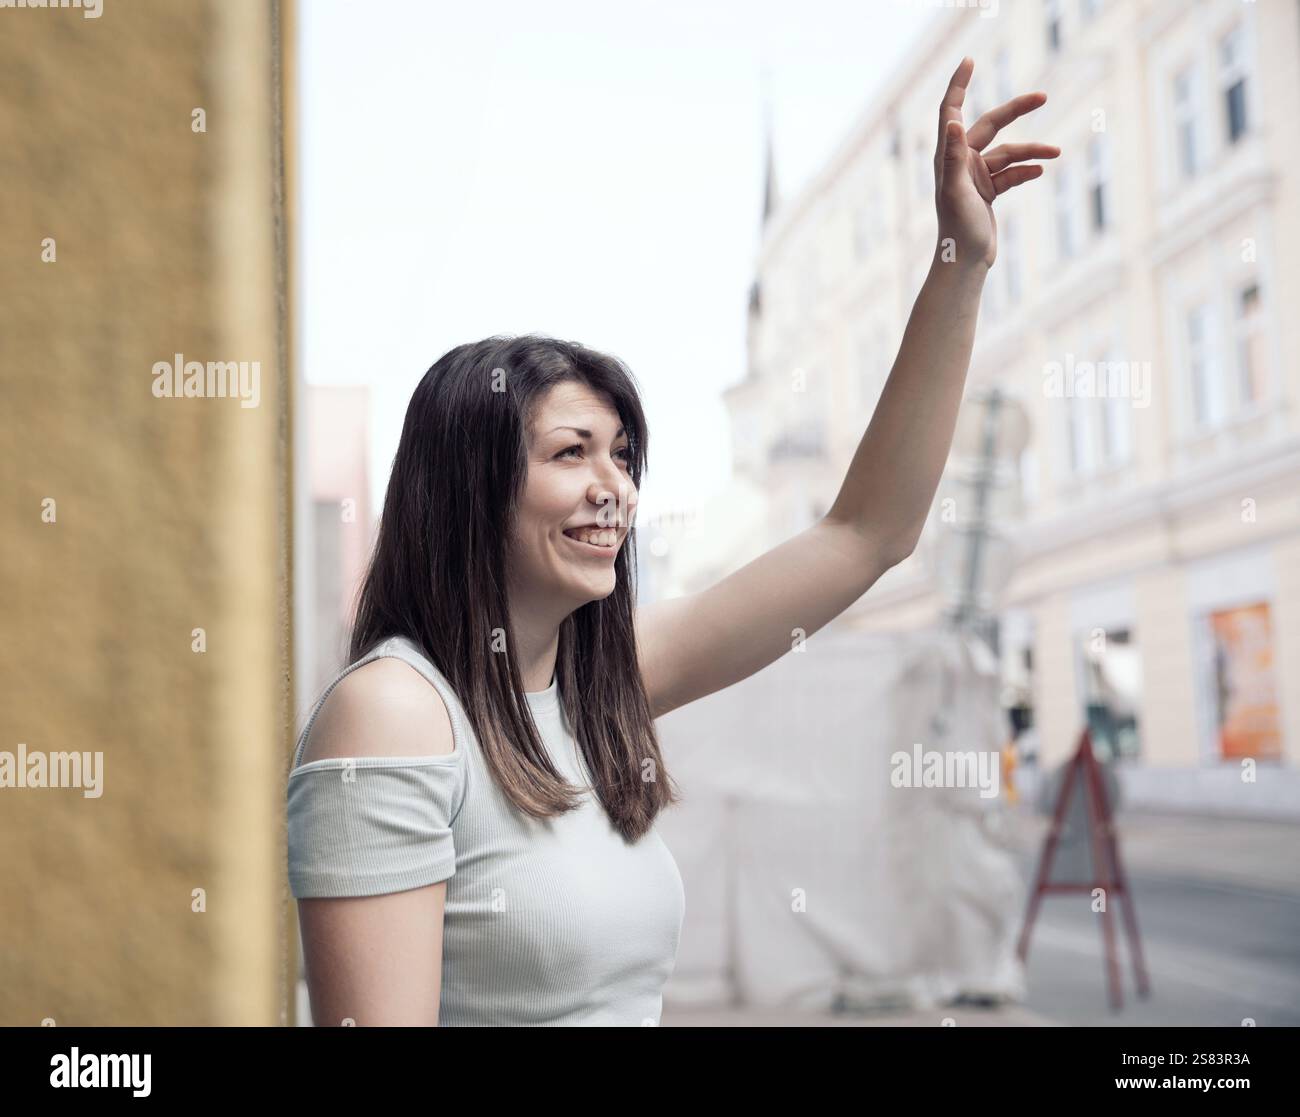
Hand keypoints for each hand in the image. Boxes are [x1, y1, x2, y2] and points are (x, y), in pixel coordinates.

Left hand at [934, 57, 1057, 268]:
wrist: (964, 264)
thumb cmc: (957, 230)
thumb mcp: (955, 192)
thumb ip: (953, 157)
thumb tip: (952, 123)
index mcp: (948, 158)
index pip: (951, 112)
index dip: (958, 86)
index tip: (970, 62)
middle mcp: (960, 164)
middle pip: (991, 126)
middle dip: (1017, 111)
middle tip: (1043, 96)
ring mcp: (975, 178)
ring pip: (1008, 153)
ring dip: (1032, 151)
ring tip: (1056, 152)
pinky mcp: (988, 193)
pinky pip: (1011, 174)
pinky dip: (1026, 170)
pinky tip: (1041, 170)